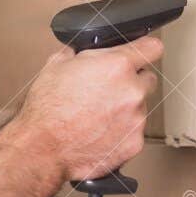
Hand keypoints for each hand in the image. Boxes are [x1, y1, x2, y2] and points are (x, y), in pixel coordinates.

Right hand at [11, 35, 163, 183]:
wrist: (42, 149)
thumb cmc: (47, 110)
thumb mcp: (55, 65)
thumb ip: (78, 53)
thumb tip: (80, 50)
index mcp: (117, 66)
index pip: (152, 47)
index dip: (144, 49)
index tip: (142, 53)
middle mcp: (132, 91)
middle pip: (147, 79)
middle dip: (131, 82)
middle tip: (106, 90)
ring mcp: (136, 119)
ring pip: (140, 107)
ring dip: (124, 108)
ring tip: (96, 116)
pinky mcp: (135, 143)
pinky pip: (134, 132)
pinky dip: (121, 132)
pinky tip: (99, 132)